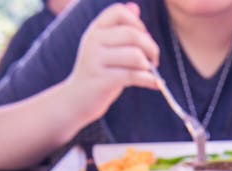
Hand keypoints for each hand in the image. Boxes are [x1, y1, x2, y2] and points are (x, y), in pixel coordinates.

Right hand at [66, 2, 158, 121]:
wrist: (76, 99)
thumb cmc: (98, 72)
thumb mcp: (106, 47)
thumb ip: (120, 29)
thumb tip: (135, 7)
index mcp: (95, 30)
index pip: (119, 12)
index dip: (137, 23)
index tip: (144, 38)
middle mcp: (93, 41)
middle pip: (132, 34)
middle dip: (151, 47)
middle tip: (154, 60)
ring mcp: (95, 61)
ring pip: (135, 56)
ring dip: (148, 66)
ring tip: (149, 73)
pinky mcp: (101, 80)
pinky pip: (133, 76)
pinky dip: (149, 80)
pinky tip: (155, 84)